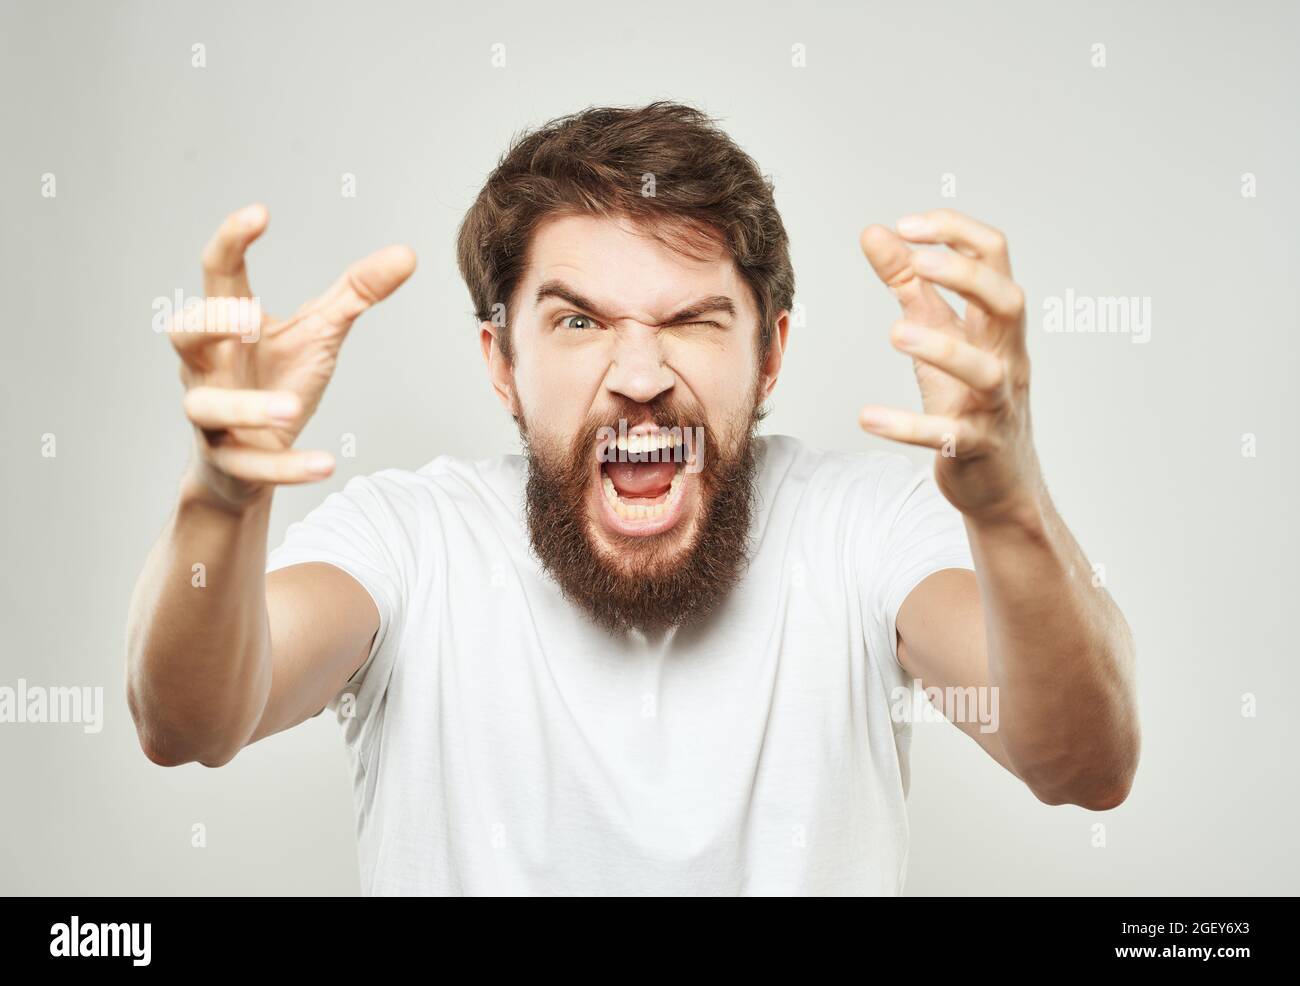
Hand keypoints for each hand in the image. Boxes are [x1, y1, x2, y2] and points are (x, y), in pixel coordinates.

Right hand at [171, 204, 415, 507]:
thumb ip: (355, 294)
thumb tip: (407, 254)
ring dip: (247, 407)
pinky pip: (250, 467)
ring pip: (207, 407)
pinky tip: (326, 465)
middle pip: (183, 334)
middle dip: (210, 322)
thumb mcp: (318, 334)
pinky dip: (287, 466)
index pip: (219, 275)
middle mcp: (207, 366)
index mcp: (229, 326)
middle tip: (251, 314)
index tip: (260, 213)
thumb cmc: (277, 381)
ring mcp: (211, 417)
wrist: (249, 463)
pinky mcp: (228, 463)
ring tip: (290, 407)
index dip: (231, 242)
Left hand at [858, 209, 1040, 525]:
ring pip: (986, 370)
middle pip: (1007, 301)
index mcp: (997, 323)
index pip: (995, 256)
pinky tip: (867, 417)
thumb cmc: (969, 399)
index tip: (907, 225)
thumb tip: (875, 231)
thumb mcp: (940, 334)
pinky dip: (908, 426)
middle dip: (965, 275)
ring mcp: (998, 404)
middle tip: (916, 262)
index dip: (955, 233)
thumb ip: (908, 284)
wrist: (1000, 484)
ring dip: (942, 348)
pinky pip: (949, 435)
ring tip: (895, 333)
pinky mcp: (978, 447)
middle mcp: (1007, 357)